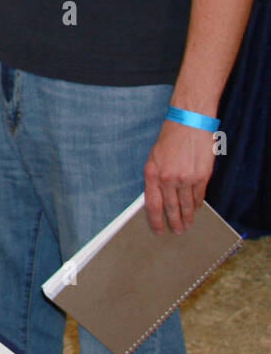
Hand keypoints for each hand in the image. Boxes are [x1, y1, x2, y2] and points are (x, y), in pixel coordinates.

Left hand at [143, 118, 216, 233]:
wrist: (189, 122)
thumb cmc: (169, 137)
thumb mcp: (154, 156)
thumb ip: (156, 176)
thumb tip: (159, 196)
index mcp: (151, 173)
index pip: (153, 204)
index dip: (156, 220)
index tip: (159, 230)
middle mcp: (168, 178)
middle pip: (170, 208)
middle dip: (174, 222)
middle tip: (177, 232)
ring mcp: (186, 178)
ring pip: (186, 205)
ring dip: (187, 217)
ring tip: (188, 225)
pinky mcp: (201, 176)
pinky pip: (199, 196)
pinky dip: (197, 204)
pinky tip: (195, 209)